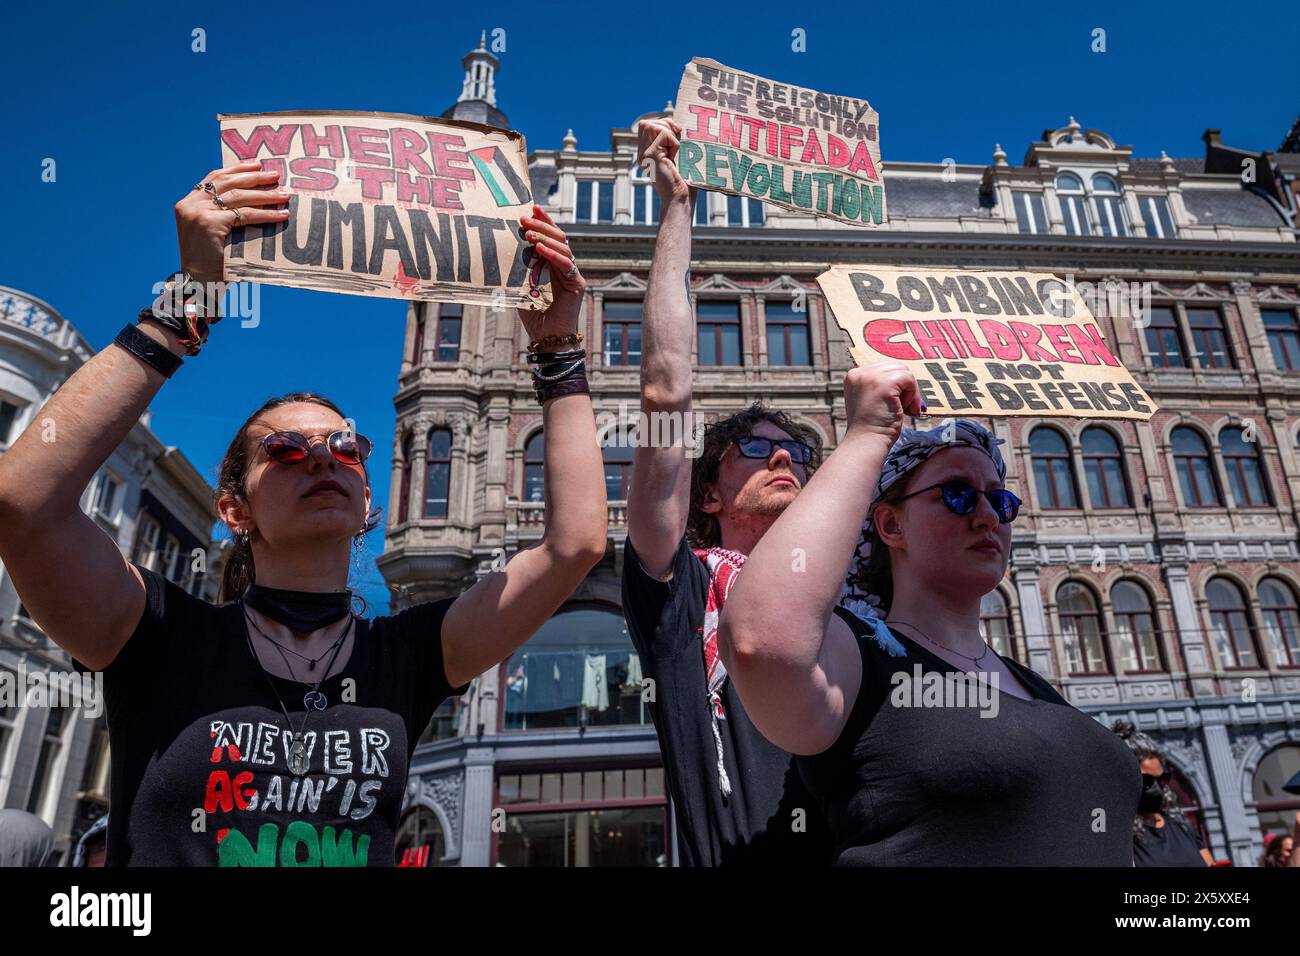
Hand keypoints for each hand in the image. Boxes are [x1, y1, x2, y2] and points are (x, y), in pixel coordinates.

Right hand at [176, 160, 289, 282]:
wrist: (199, 286)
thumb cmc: (210, 264)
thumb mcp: (212, 233)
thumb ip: (221, 214)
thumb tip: (253, 199)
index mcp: (186, 203)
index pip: (213, 178)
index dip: (236, 169)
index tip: (255, 164)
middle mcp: (189, 205)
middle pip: (227, 183)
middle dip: (253, 177)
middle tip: (275, 175)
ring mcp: (197, 213)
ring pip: (238, 197)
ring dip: (264, 195)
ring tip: (284, 195)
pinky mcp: (209, 224)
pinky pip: (243, 215)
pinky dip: (265, 214)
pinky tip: (281, 214)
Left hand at [517, 204, 583, 342]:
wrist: (547, 339)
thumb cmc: (535, 317)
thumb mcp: (523, 286)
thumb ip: (520, 269)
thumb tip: (503, 249)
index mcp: (554, 266)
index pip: (552, 238)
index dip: (544, 221)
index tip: (532, 207)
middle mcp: (566, 268)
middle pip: (560, 238)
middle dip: (542, 225)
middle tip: (525, 216)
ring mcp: (573, 275)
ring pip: (564, 247)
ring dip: (545, 237)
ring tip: (529, 232)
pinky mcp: (577, 284)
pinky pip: (566, 264)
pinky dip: (552, 255)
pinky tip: (539, 248)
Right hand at [636, 118, 690, 205]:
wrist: (680, 198)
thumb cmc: (684, 181)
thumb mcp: (678, 157)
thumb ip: (673, 142)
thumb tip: (677, 126)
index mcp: (648, 153)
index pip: (647, 126)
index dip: (663, 123)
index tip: (677, 133)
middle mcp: (642, 153)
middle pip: (646, 123)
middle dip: (665, 124)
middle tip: (677, 139)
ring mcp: (644, 154)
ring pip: (650, 125)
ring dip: (668, 133)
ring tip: (674, 151)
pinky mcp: (650, 156)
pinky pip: (663, 134)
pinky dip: (674, 142)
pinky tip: (674, 157)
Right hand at [843, 362, 923, 446]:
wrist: (866, 442)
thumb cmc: (871, 426)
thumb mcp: (871, 399)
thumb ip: (880, 385)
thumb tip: (905, 376)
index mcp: (854, 376)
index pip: (884, 368)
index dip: (896, 384)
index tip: (896, 402)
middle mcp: (860, 372)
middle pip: (895, 366)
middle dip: (904, 386)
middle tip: (904, 406)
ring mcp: (871, 376)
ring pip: (904, 372)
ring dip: (909, 391)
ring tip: (905, 408)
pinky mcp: (885, 383)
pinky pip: (909, 379)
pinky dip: (913, 394)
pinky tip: (907, 409)